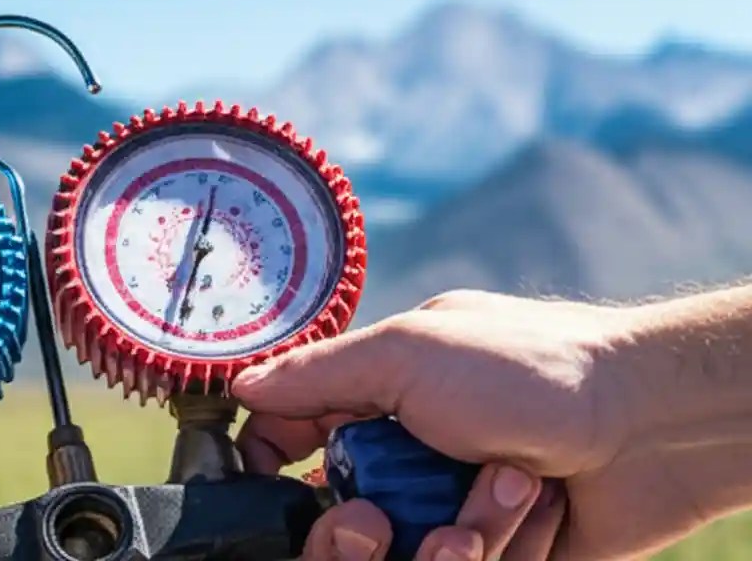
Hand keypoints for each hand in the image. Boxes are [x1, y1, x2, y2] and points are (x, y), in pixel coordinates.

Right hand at [233, 289, 751, 559]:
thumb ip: (318, 374)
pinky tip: (535, 506)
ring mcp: (453, 505)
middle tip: (382, 519)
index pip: (293, 437)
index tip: (273, 487)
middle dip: (358, 530)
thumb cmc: (531, 368)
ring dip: (451, 535)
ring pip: (403, 556)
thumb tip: (242, 384)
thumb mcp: (409, 350)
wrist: (648, 422)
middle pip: (338, 522)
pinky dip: (498, 546)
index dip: (274, 467)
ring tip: (506, 487)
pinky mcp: (498, 548)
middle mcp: (409, 454)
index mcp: (379, 394)